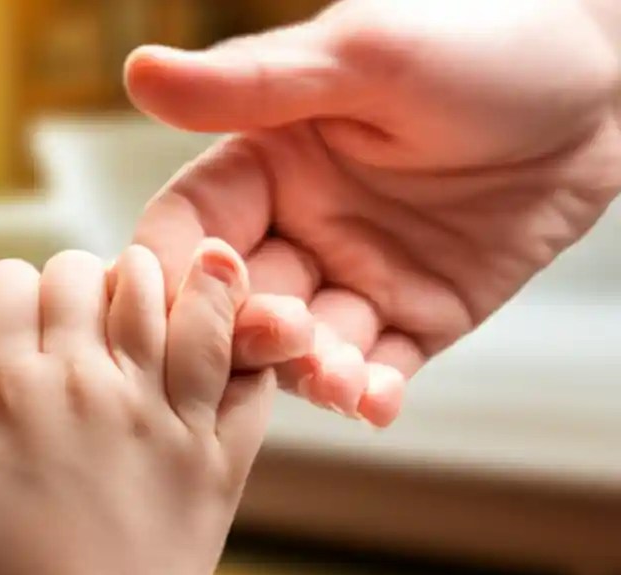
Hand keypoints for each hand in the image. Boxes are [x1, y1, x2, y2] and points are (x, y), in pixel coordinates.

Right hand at [0, 244, 273, 574]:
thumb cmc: (3, 571)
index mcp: (10, 389)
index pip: (7, 281)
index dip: (7, 295)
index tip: (16, 328)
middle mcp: (85, 381)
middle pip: (79, 270)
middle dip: (70, 285)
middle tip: (75, 324)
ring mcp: (156, 403)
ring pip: (155, 288)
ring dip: (142, 282)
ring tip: (135, 308)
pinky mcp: (212, 435)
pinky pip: (231, 349)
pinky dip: (229, 313)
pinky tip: (216, 301)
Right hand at [126, 0, 620, 425]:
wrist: (607, 75)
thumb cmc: (482, 37)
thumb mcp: (363, 56)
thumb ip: (250, 83)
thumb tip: (138, 73)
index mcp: (266, 162)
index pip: (189, 228)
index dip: (174, 269)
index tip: (171, 302)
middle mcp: (300, 224)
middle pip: (238, 301)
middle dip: (246, 331)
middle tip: (282, 334)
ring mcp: (359, 274)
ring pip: (303, 347)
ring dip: (310, 371)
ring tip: (340, 377)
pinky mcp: (421, 314)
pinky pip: (380, 366)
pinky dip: (369, 392)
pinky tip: (376, 401)